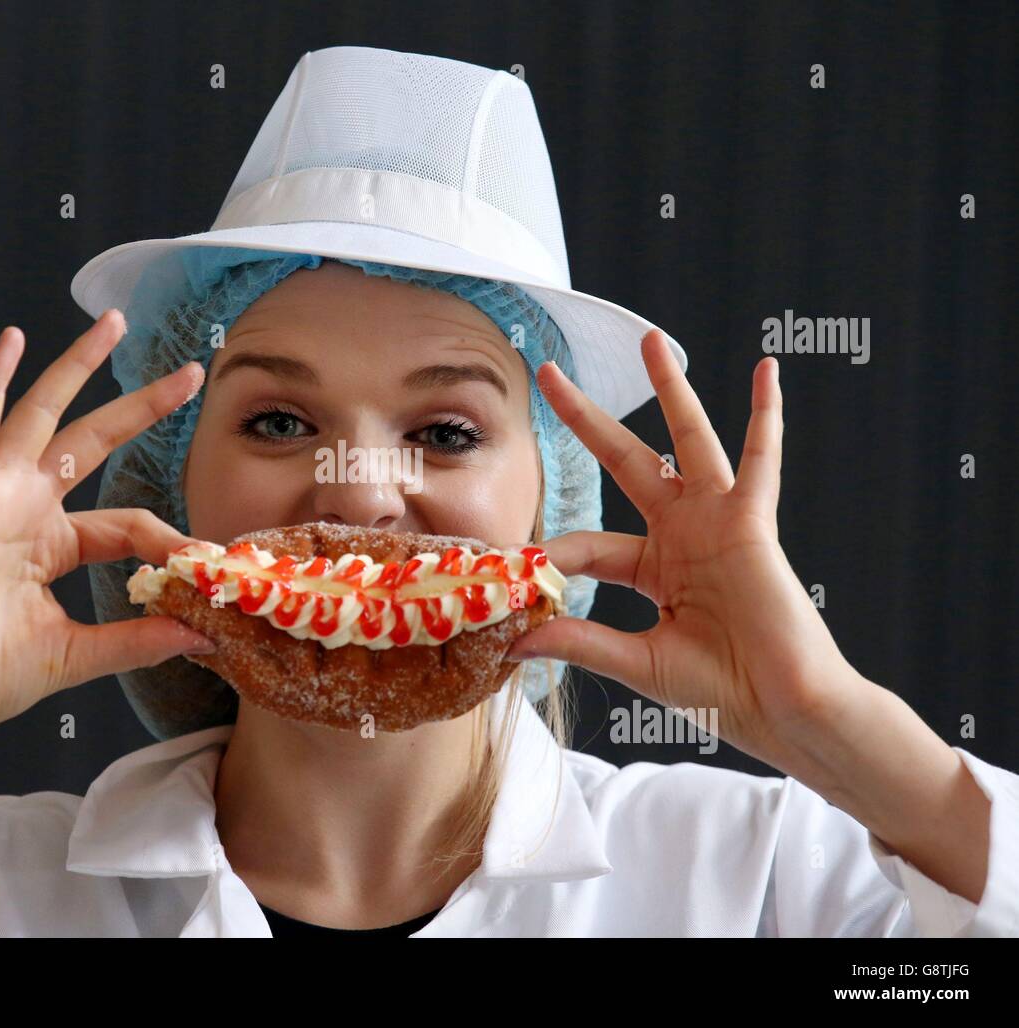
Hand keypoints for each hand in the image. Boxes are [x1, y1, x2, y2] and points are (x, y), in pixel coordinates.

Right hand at [0, 310, 215, 744]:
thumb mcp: (81, 652)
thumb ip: (139, 638)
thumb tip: (205, 634)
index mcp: (52, 544)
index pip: (128, 524)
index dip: (171, 539)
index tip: (210, 560)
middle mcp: (28, 511)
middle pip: (95, 441)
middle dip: (143, 406)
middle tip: (191, 372)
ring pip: (43, 416)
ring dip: (76, 368)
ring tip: (111, 325)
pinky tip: (8, 345)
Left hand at [507, 330, 861, 767]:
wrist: (781, 709)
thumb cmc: (721, 690)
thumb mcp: (637, 662)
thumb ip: (581, 642)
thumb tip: (516, 641)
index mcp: (652, 567)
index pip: (586, 547)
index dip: (550, 561)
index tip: (515, 579)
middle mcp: (680, 532)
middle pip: (623, 458)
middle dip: (585, 417)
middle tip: (546, 371)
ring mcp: (716, 522)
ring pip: (686, 440)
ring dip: (670, 389)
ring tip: (651, 340)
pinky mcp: (753, 523)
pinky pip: (759, 462)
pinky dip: (765, 418)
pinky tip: (766, 372)